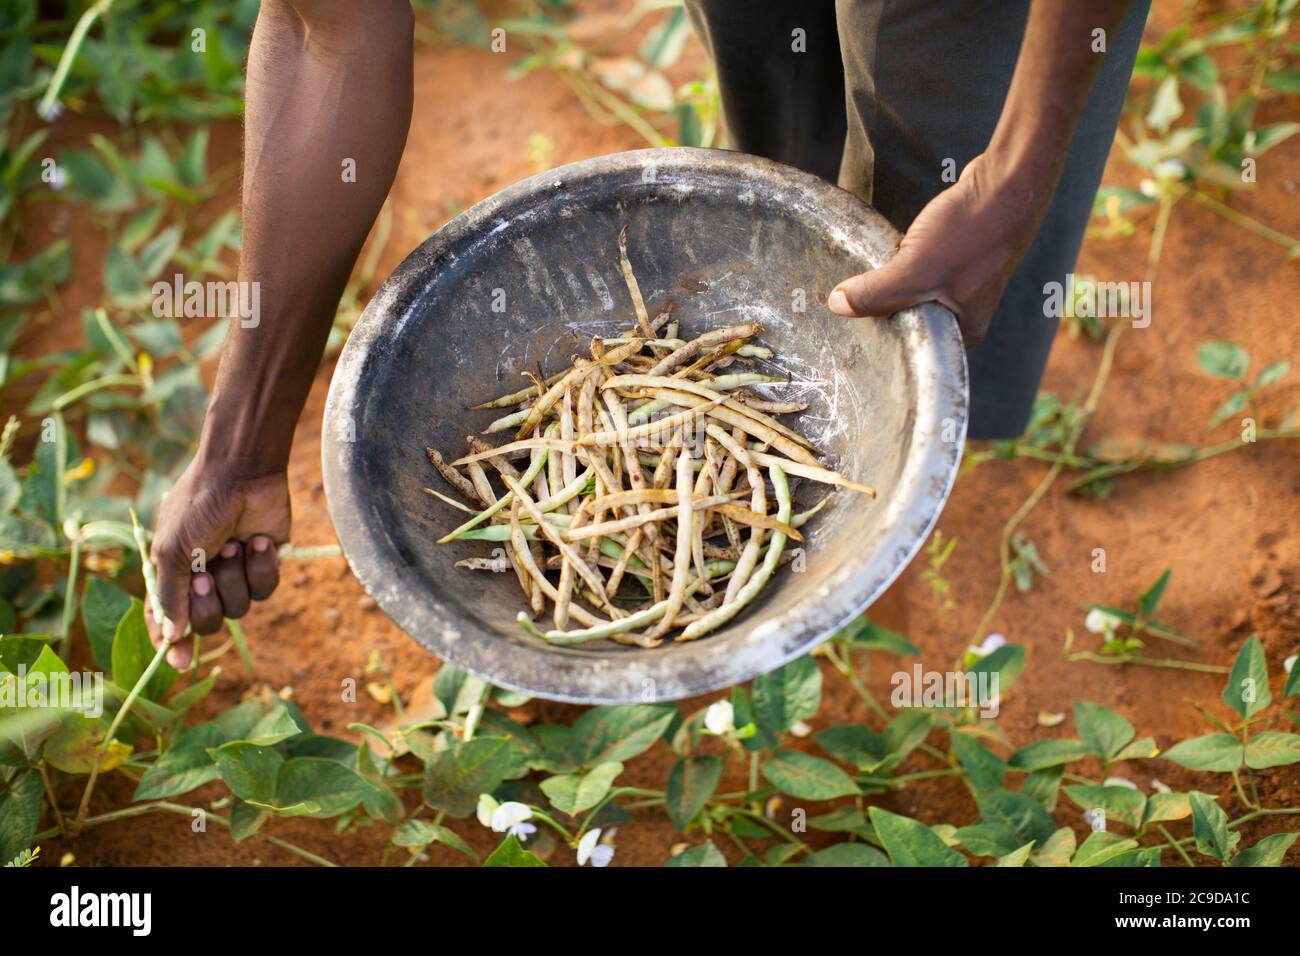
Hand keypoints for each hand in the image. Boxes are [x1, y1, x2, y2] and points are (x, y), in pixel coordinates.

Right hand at [146, 459, 290, 667]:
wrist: (242, 472)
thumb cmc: (198, 505)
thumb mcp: (173, 549)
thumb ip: (171, 595)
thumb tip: (172, 636)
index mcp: (172, 572)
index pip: (168, 619)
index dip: (172, 643)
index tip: (178, 661)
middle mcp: (203, 576)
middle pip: (208, 621)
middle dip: (209, 602)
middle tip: (207, 572)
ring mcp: (235, 571)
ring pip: (240, 608)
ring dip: (236, 577)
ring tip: (233, 544)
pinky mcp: (264, 563)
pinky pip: (265, 589)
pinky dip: (261, 567)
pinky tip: (259, 541)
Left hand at [827, 154, 1045, 344]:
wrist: (1007, 181)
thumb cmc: (971, 232)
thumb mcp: (916, 270)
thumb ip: (877, 293)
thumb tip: (837, 306)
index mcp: (962, 331)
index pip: (910, 347)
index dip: (879, 335)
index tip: (847, 322)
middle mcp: (964, 314)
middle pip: (907, 319)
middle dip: (880, 306)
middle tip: (846, 297)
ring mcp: (962, 284)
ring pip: (910, 291)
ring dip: (889, 280)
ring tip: (863, 274)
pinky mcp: (956, 257)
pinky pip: (917, 268)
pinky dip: (901, 260)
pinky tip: (887, 251)